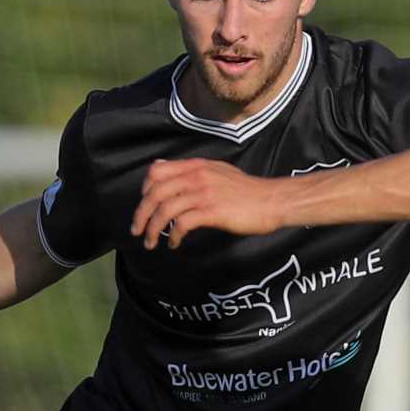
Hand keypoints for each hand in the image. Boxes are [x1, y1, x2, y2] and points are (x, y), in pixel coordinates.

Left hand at [132, 157, 289, 249]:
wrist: (271, 200)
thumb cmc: (246, 190)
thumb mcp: (217, 170)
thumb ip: (192, 170)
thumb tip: (164, 169)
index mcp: (195, 166)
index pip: (156, 172)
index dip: (144, 190)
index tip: (144, 206)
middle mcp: (196, 176)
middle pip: (155, 193)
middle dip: (141, 214)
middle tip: (137, 230)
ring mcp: (204, 194)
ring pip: (165, 210)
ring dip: (153, 229)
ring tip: (151, 242)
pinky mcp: (212, 211)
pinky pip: (182, 224)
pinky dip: (174, 236)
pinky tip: (174, 244)